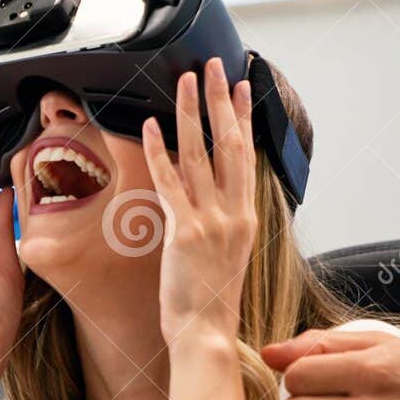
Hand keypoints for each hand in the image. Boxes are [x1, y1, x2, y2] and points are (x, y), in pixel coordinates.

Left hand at [141, 57, 256, 347]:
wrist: (206, 333)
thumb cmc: (210, 301)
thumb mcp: (227, 255)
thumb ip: (221, 221)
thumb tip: (209, 198)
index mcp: (246, 217)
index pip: (247, 155)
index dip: (244, 117)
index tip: (242, 86)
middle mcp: (234, 213)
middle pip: (230, 144)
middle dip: (222, 101)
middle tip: (215, 67)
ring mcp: (211, 221)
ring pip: (201, 155)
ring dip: (192, 113)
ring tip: (187, 81)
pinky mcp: (185, 232)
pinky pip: (170, 183)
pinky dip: (159, 152)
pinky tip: (152, 126)